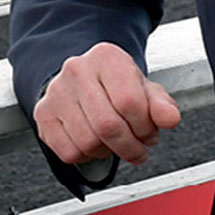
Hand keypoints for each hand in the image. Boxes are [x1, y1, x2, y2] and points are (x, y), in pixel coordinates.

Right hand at [34, 41, 181, 167]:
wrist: (83, 81)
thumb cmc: (116, 86)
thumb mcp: (144, 89)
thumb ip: (161, 105)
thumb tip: (170, 119)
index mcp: (107, 57)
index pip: (129, 101)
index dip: (145, 127)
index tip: (150, 134)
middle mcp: (77, 70)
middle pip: (108, 126)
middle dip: (130, 147)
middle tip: (139, 150)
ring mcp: (56, 92)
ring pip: (88, 142)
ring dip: (110, 153)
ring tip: (117, 145)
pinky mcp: (43, 114)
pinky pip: (69, 152)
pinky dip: (88, 157)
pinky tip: (96, 144)